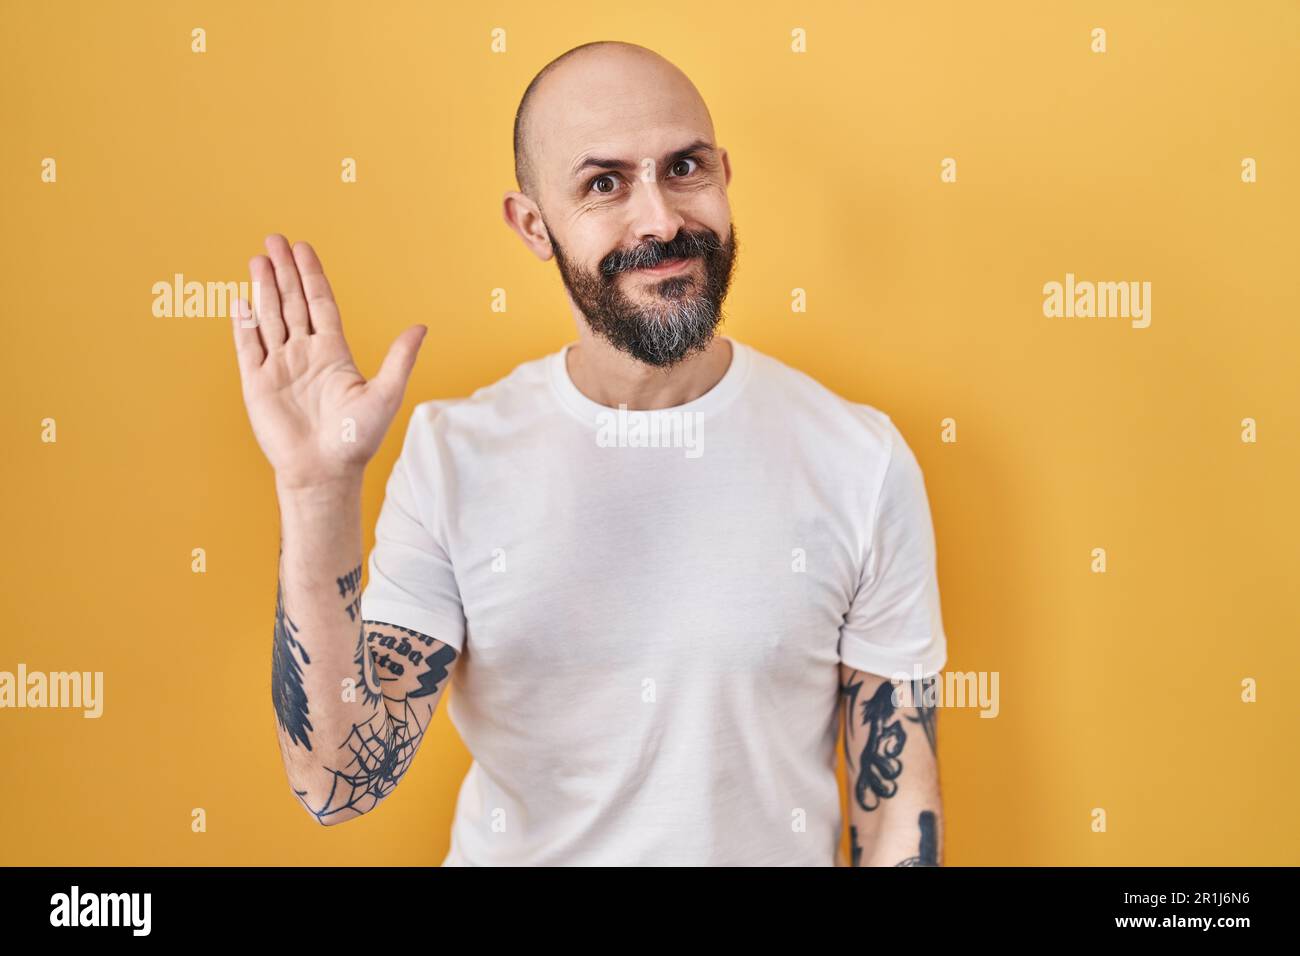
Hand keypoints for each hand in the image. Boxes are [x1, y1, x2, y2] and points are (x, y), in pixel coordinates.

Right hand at [231, 234, 425, 490]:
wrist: (325, 471)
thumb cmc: (356, 439)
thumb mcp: (385, 394)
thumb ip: (399, 358)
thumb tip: (421, 327)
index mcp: (333, 353)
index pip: (320, 303)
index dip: (312, 275)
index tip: (303, 248)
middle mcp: (305, 354)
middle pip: (292, 302)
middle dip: (284, 270)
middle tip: (274, 239)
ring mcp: (279, 366)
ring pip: (269, 317)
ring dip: (264, 288)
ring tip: (258, 258)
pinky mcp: (256, 383)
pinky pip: (248, 346)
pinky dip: (244, 323)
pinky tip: (241, 298)